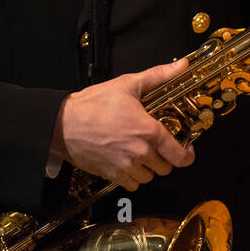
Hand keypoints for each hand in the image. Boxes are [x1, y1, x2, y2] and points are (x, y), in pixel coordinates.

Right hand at [50, 58, 195, 191]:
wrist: (62, 123)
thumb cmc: (93, 104)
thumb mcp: (128, 84)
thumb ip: (159, 75)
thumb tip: (181, 65)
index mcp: (149, 132)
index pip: (180, 156)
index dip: (187, 155)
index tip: (185, 150)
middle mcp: (140, 153)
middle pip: (166, 167)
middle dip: (165, 157)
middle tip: (157, 144)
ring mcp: (125, 166)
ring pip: (149, 177)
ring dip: (149, 167)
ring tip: (141, 151)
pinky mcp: (111, 175)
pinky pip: (132, 184)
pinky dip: (133, 176)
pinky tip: (128, 160)